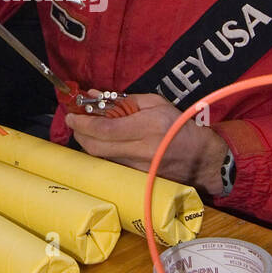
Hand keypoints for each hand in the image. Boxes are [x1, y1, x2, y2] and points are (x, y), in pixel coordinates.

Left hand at [65, 92, 228, 193]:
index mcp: (147, 127)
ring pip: (100, 157)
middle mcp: (140, 149)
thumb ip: (123, 100)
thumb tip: (94, 96)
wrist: (200, 158)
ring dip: (87, 142)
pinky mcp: (136, 176)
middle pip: (96, 147)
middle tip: (74, 121)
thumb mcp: (155, 103)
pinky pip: (110, 162)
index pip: (105, 129)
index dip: (83, 123)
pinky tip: (101, 142)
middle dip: (79, 133)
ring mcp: (137, 167)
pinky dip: (101, 151)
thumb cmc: (178, 124)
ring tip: (86, 129)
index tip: (71, 115)